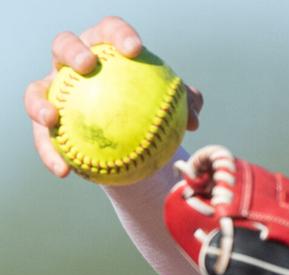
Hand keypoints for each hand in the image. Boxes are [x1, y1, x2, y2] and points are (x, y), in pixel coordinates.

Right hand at [24, 16, 202, 177]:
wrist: (131, 144)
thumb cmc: (154, 115)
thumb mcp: (172, 110)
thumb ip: (185, 105)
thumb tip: (194, 119)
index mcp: (107, 51)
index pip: (110, 32)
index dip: (119, 34)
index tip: (135, 49)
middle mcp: (74, 65)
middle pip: (64, 46)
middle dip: (72, 51)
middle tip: (88, 66)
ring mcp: (55, 91)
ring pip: (37, 90)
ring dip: (39, 102)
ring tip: (53, 118)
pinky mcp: (45, 123)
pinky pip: (43, 138)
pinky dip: (50, 154)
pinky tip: (64, 172)